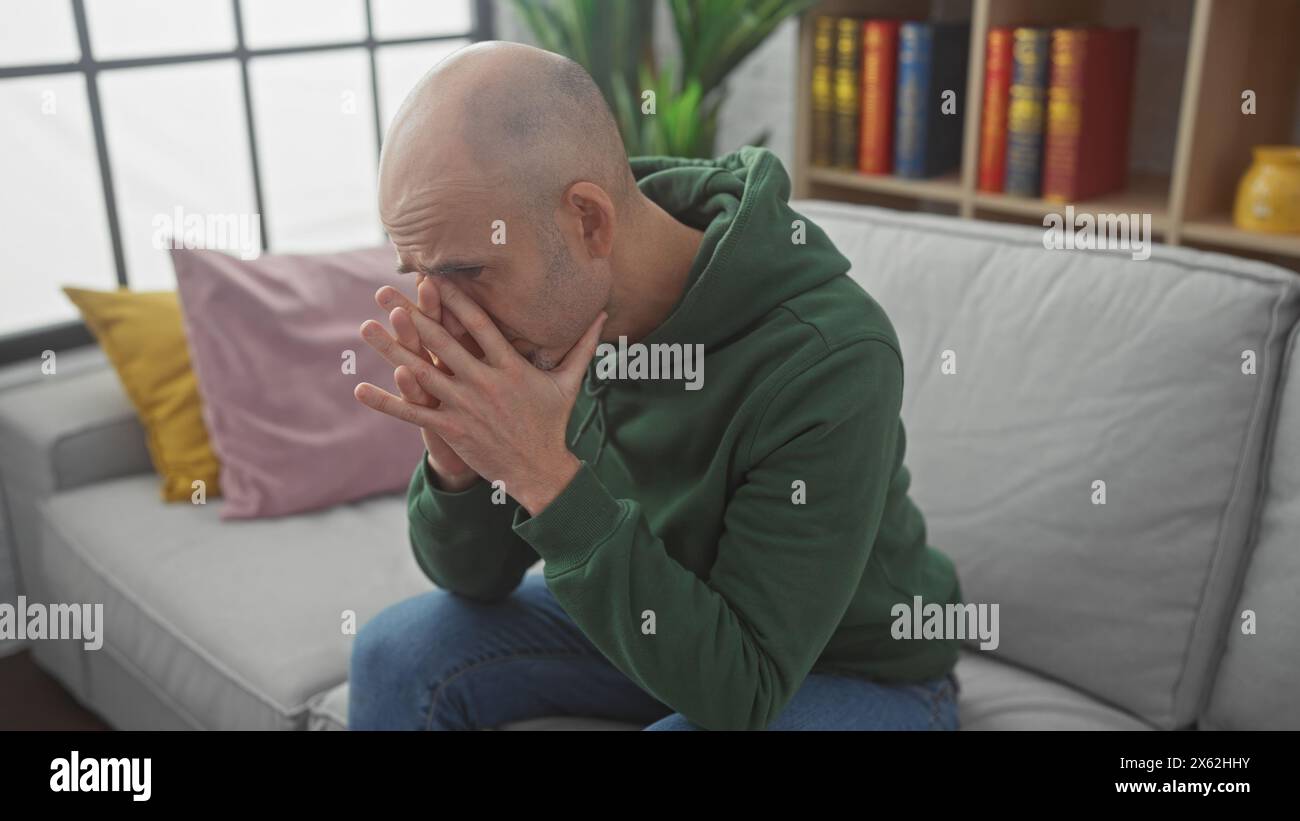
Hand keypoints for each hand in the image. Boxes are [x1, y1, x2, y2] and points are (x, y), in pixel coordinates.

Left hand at [360, 279, 606, 514]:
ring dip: (390, 349)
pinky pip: (413, 413)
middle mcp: (484, 381)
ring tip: (365, 327)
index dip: (453, 297)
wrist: (540, 469)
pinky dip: (386, 402)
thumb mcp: (569, 382)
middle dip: (411, 314)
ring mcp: (465, 405)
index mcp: (509, 365)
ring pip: (420, 371)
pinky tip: (361, 389)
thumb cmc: (552, 422)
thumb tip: (604, 316)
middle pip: (441, 341)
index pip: (477, 323)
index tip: (433, 276)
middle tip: (384, 291)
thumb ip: (582, 346)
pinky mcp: (452, 428)